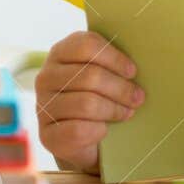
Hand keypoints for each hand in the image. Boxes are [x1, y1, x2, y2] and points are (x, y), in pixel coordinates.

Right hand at [35, 31, 143, 175]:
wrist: (83, 138)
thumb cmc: (100, 96)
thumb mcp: (104, 73)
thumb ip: (113, 62)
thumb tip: (139, 63)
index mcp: (61, 52)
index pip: (86, 46)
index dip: (114, 58)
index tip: (133, 71)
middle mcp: (46, 77)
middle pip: (90, 76)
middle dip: (121, 89)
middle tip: (138, 97)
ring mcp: (43, 106)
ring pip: (87, 104)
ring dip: (114, 110)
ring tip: (128, 112)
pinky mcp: (47, 135)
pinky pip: (79, 130)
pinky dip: (99, 130)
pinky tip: (106, 129)